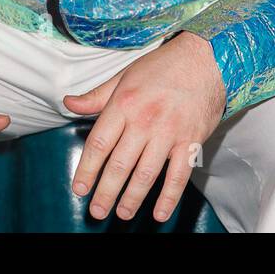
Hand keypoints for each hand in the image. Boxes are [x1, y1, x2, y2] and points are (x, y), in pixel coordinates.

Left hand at [62, 32, 225, 222]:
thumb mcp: (124, 75)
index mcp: (124, 103)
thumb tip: (68, 103)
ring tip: (122, 214)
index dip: (87, 169)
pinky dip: (169, 197)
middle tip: (97, 212)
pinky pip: (179, 175)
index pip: (99, 143)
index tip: (79, 188)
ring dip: (132, 198)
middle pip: (119, 164)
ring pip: (146, 174)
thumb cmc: (162, 67)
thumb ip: (96, 96)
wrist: (206, 59)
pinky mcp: (191, 141)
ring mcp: (169, 132)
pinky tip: (159, 213)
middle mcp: (144, 120)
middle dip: (106, 192)